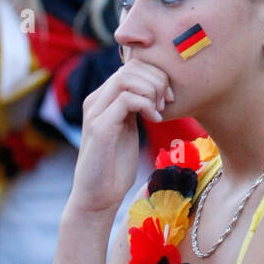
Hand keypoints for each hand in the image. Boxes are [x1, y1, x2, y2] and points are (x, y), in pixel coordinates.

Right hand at [70, 60, 173, 213]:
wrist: (98, 197)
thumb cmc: (115, 166)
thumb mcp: (128, 129)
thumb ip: (134, 108)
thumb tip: (153, 89)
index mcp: (102, 99)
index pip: (130, 66)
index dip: (154, 74)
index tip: (168, 96)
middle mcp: (95, 101)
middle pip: (130, 67)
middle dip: (156, 80)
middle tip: (167, 101)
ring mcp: (95, 112)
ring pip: (126, 78)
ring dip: (152, 90)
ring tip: (160, 110)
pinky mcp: (99, 128)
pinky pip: (126, 100)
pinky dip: (146, 105)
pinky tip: (155, 120)